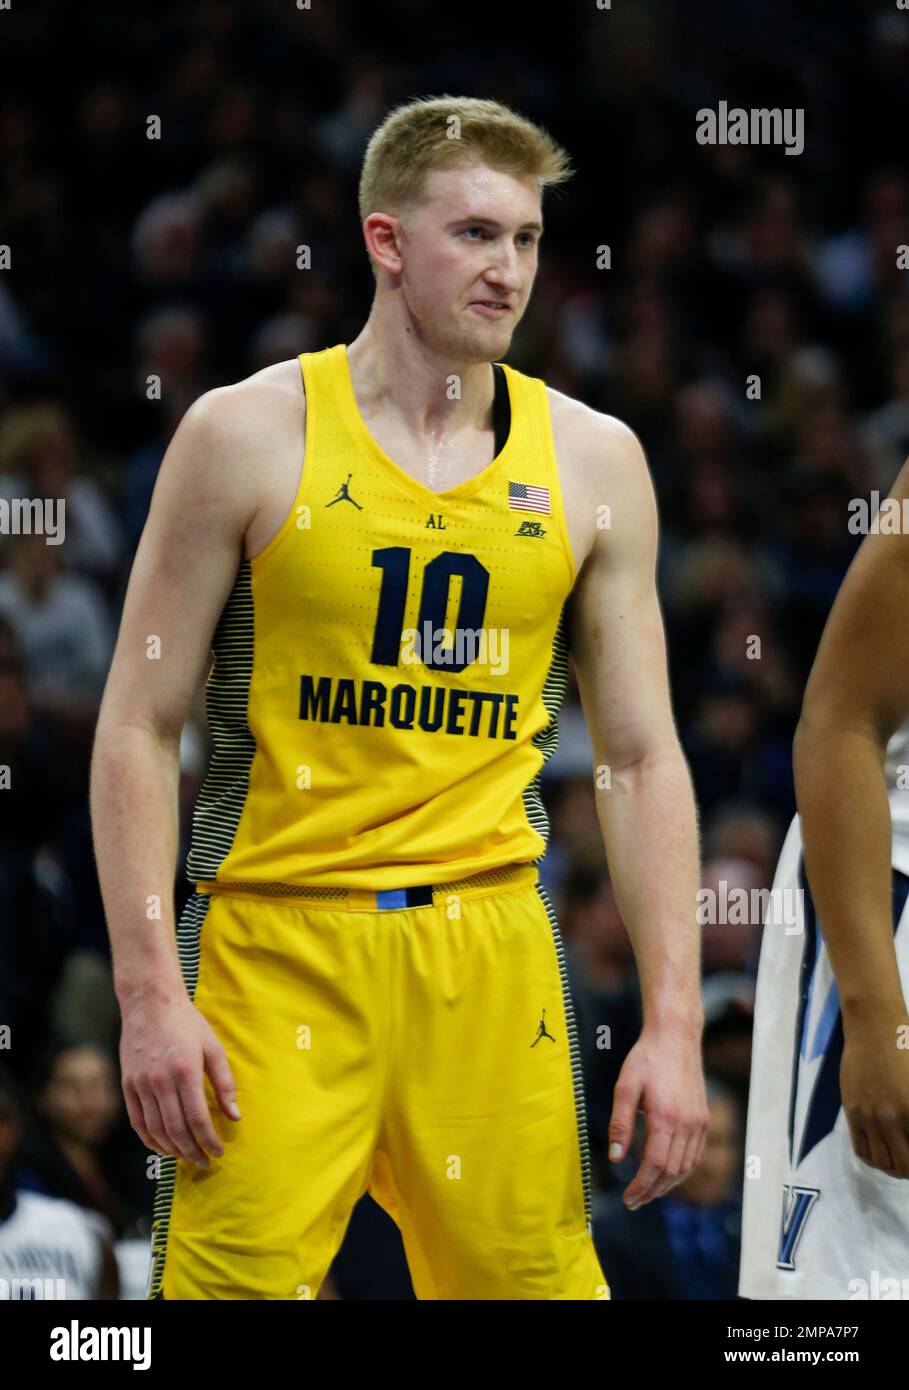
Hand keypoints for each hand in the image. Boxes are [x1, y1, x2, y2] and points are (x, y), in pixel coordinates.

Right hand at [120, 995, 240, 1167]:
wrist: (149, 1003)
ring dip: (172, 1150)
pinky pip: (137, 1121)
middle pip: (175, 1130)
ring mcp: (140, 1084)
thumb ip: (224, 1083)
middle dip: (192, 1151)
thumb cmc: (187, 1023)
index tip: (218, 1151)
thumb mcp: (213, 1047)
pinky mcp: (127, 1085)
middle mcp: (160, 1081)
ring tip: (187, 1158)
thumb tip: (234, 1115)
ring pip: (155, 1129)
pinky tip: (162, 1147)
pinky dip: (149, 1139)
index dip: (208, 1139)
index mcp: (185, 1071)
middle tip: (204, 1162)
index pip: (197, 1118)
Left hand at [608, 1024, 706, 1208]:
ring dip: (667, 1185)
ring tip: (647, 1193)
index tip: (627, 1198)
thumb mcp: (625, 1087)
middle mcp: (687, 1123)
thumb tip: (616, 1157)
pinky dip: (681, 1170)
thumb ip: (620, 1123)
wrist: (676, 1037)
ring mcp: (699, 1122)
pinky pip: (695, 1155)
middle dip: (652, 1191)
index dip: (640, 1186)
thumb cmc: (646, 1059)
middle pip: (671, 1171)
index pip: (654, 1164)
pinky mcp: (704, 1119)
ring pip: (686, 1166)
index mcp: (665, 1116)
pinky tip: (667, 1174)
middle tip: (633, 1202)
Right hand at [841, 1015, 908, 1177]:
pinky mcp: (852, 1111)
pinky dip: (874, 1160)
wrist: (874, 1029)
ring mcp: (869, 1116)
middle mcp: (892, 1119)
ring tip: (899, 1162)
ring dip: (894, 1168)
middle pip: (904, 1166)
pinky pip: (861, 1149)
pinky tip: (882, 1155)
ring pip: (882, 1163)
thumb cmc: (907, 1050)